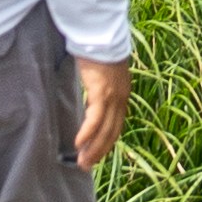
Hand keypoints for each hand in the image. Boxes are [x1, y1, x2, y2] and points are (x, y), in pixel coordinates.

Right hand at [75, 57, 131, 173]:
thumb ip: (99, 88)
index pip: (116, 125)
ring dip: (94, 148)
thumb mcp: (101, 74)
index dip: (107, 142)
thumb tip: (90, 97)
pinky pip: (95, 118)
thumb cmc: (97, 51)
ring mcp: (113, 96)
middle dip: (100, 151)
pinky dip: (88, 133)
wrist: (101, 35)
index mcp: (121, 95)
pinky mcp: (102, 92)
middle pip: (112, 132)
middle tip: (87, 166)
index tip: (97, 155)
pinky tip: (79, 144)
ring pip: (105, 130)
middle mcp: (120, 98)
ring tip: (83, 162)